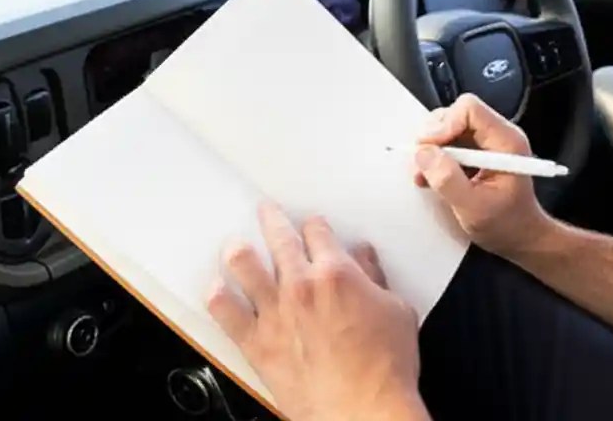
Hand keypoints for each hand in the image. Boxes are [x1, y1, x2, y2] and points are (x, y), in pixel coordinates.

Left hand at [207, 202, 426, 420]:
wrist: (363, 410)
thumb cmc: (385, 367)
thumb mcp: (397, 311)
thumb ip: (376, 279)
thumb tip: (366, 259)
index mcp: (337, 273)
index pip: (318, 232)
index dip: (314, 225)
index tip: (312, 225)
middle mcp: (300, 286)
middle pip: (278, 238)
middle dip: (272, 219)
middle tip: (266, 211)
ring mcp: (274, 313)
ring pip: (243, 266)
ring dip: (238, 250)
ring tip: (235, 244)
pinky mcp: (257, 343)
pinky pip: (225, 313)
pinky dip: (217, 296)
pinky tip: (216, 290)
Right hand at [413, 93, 556, 257]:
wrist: (521, 238)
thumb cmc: (506, 225)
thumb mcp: (474, 209)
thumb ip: (448, 180)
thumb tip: (423, 153)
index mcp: (506, 141)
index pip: (470, 110)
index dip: (444, 124)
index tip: (427, 149)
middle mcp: (498, 135)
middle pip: (456, 114)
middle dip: (433, 137)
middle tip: (420, 163)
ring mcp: (487, 143)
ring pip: (450, 127)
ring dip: (431, 149)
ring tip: (423, 174)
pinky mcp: (477, 153)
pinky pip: (451, 143)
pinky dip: (436, 157)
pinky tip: (430, 177)